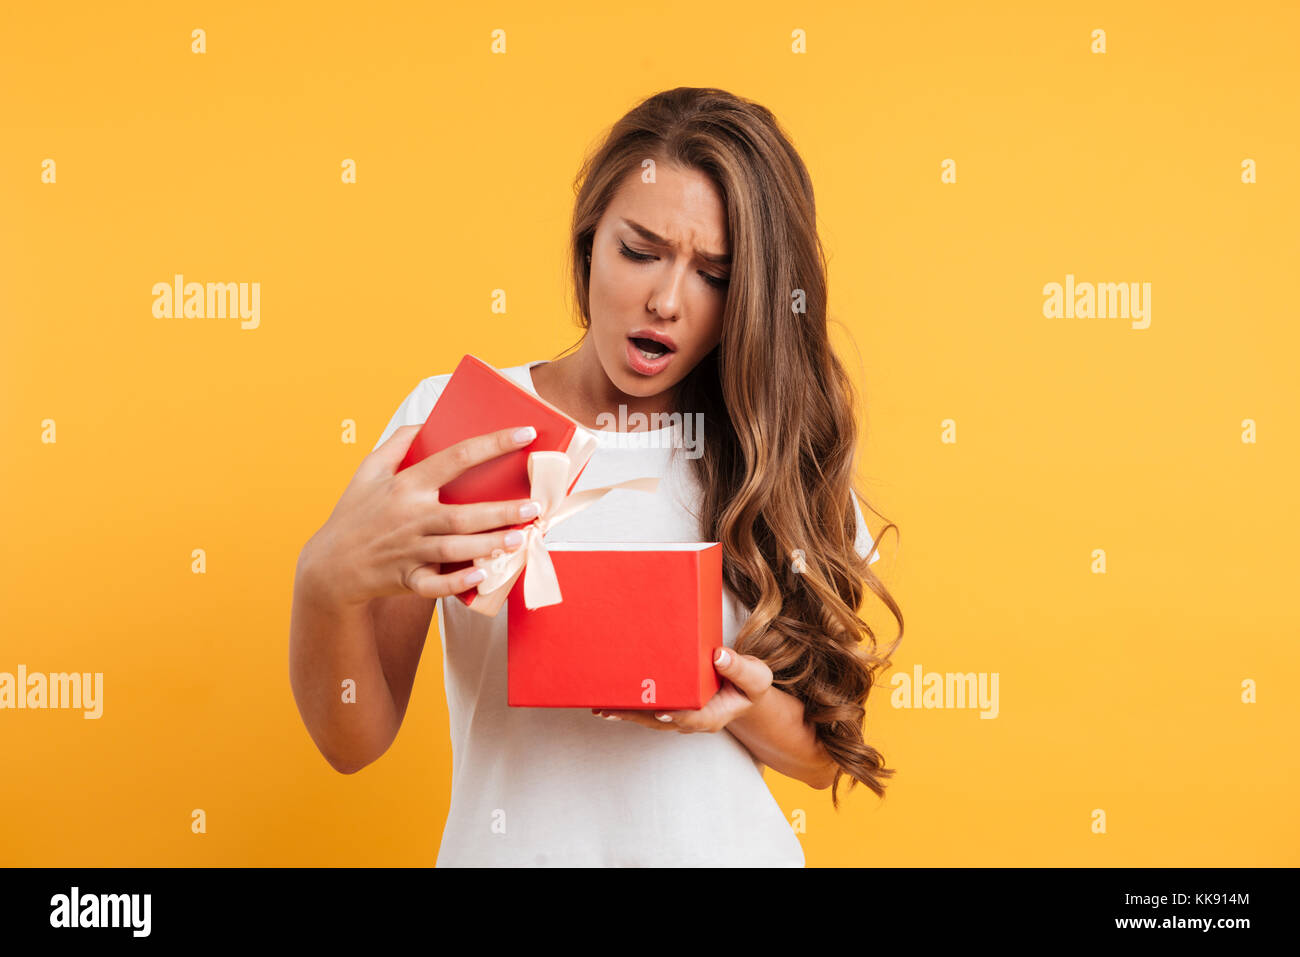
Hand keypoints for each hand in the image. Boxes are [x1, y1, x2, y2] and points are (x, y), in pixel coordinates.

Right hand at [299, 423, 541, 607]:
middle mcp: (410, 517)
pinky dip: (457, 583)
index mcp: (405, 485)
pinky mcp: (407, 579)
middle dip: (500, 511)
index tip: (525, 434)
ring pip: (455, 549)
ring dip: (489, 544)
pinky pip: (435, 585)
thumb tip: (426, 424)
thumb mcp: (367, 471)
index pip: (455, 457)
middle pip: (462, 514)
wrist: (329, 566)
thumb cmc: (354, 514)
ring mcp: (409, 551)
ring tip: (521, 537)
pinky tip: (483, 575)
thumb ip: (397, 443)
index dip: (492, 443)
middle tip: (534, 506)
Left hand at [591, 647, 772, 732]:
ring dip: (624, 712)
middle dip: (635, 715)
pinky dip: (628, 704)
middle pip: (660, 721)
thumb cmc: (749, 684)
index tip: (661, 712)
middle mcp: (691, 720)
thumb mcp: (755, 676)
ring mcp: (679, 716)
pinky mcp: (670, 706)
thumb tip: (719, 655)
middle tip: (609, 709)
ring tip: (600, 707)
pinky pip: (647, 707)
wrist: (744, 692)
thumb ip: (740, 668)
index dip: (677, 716)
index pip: (692, 719)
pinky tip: (607, 699)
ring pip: (649, 717)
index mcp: (713, 716)